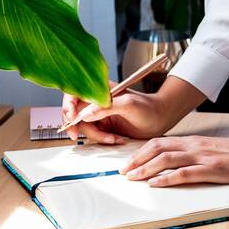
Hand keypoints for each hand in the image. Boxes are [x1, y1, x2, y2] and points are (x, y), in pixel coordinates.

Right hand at [60, 87, 174, 145]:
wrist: (160, 119)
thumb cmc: (148, 107)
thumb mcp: (128, 104)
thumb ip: (106, 107)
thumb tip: (85, 114)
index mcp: (100, 89)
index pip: (74, 92)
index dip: (68, 105)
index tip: (72, 118)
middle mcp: (97, 100)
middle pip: (74, 111)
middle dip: (76, 125)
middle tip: (76, 136)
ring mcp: (99, 113)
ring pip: (83, 126)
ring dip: (95, 135)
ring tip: (113, 138)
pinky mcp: (104, 125)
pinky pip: (94, 134)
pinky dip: (102, 139)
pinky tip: (116, 138)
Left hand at [119, 131, 228, 187]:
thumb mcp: (213, 153)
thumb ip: (196, 158)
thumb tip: (177, 169)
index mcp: (194, 142)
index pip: (160, 142)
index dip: (141, 151)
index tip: (129, 161)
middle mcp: (195, 146)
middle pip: (158, 148)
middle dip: (137, 160)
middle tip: (123, 171)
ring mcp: (203, 157)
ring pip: (167, 159)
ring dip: (146, 169)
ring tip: (132, 178)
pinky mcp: (213, 170)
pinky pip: (185, 174)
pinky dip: (167, 179)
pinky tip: (156, 184)